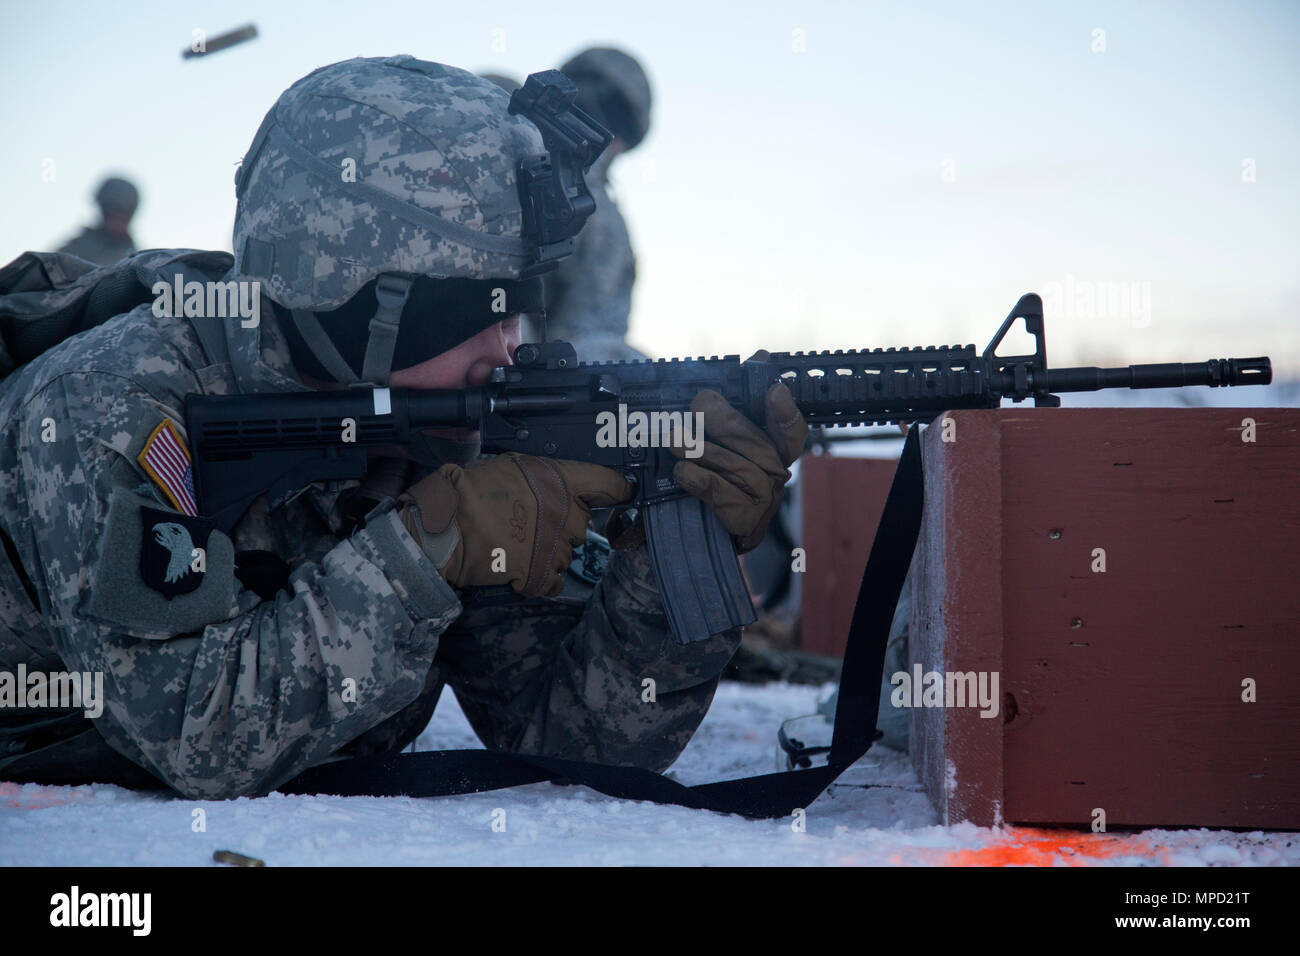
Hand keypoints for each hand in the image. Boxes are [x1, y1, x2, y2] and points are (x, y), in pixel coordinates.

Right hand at [398, 453, 631, 596]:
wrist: (444, 528)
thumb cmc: (469, 492)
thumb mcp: (509, 467)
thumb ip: (541, 477)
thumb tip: (556, 485)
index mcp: (558, 480)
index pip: (608, 484)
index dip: (619, 490)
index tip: (622, 494)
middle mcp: (564, 513)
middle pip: (584, 524)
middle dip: (565, 525)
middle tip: (535, 522)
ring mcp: (554, 547)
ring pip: (569, 553)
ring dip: (551, 552)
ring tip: (520, 544)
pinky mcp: (541, 575)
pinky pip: (556, 582)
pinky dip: (544, 579)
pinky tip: (524, 568)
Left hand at [671, 356, 807, 552]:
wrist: (696, 530)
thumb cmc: (713, 475)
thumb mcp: (720, 436)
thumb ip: (736, 403)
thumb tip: (759, 357)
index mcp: (773, 449)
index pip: (792, 430)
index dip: (786, 410)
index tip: (774, 390)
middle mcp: (774, 474)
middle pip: (758, 444)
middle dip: (725, 421)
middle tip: (698, 405)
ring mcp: (763, 501)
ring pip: (738, 469)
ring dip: (703, 451)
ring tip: (675, 440)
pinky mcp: (746, 523)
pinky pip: (724, 495)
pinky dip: (700, 480)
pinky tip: (683, 471)